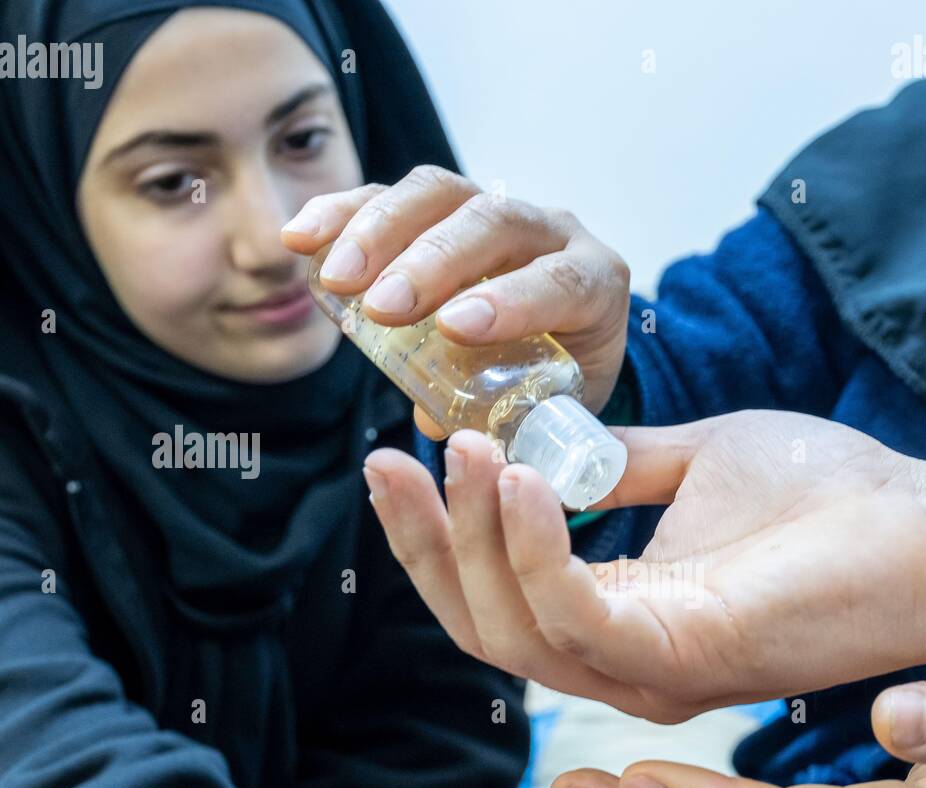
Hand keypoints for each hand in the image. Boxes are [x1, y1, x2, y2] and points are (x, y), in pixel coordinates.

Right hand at [280, 167, 631, 428]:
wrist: (567, 349)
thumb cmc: (564, 391)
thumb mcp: (556, 415)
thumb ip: (511, 427)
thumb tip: (435, 420)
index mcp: (597, 285)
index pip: (562, 282)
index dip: (510, 301)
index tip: (456, 328)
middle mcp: (552, 234)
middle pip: (494, 223)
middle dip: (433, 263)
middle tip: (383, 307)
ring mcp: (496, 211)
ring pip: (442, 195)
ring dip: (381, 231)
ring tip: (337, 279)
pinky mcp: (443, 209)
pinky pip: (394, 196)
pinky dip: (344, 212)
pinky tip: (301, 239)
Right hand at [361, 409, 925, 721]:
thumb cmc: (829, 496)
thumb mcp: (694, 463)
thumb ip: (614, 467)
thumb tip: (544, 437)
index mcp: (625, 619)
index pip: (497, 598)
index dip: (436, 537)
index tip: (398, 457)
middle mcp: (626, 660)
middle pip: (482, 627)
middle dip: (428, 545)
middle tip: (394, 459)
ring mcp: (653, 670)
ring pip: (513, 631)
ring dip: (472, 540)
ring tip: (462, 450)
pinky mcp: (686, 657)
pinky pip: (575, 617)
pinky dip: (532, 550)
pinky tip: (516, 477)